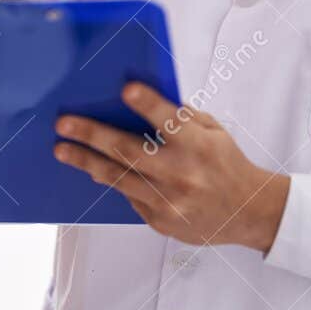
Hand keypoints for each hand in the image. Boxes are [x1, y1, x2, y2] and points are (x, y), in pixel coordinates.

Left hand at [54, 83, 290, 252]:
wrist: (247, 213)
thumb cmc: (227, 164)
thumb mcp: (213, 131)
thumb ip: (181, 117)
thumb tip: (141, 102)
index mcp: (198, 146)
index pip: (170, 120)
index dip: (148, 103)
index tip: (126, 89)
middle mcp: (182, 174)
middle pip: (128, 151)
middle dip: (92, 135)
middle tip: (65, 124)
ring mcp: (169, 202)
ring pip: (118, 178)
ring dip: (86, 162)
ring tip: (63, 150)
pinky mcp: (160, 221)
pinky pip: (128, 197)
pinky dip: (112, 181)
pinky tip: (94, 170)